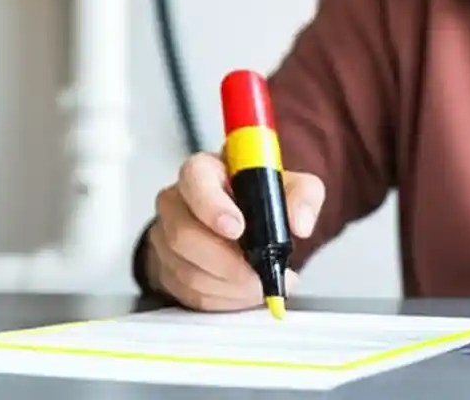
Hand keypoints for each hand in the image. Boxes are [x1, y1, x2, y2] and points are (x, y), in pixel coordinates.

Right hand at [145, 152, 325, 310]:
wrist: (242, 222)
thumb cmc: (259, 199)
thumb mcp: (292, 187)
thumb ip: (304, 196)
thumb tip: (300, 224)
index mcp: (205, 171)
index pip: (195, 179)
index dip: (213, 207)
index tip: (238, 229)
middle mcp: (177, 200)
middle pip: (184, 234)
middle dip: (227, 262)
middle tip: (258, 273)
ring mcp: (166, 236)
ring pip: (187, 269)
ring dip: (228, 285)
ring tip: (258, 285)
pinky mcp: (166, 268)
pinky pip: (188, 292)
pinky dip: (221, 299)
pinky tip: (242, 292)